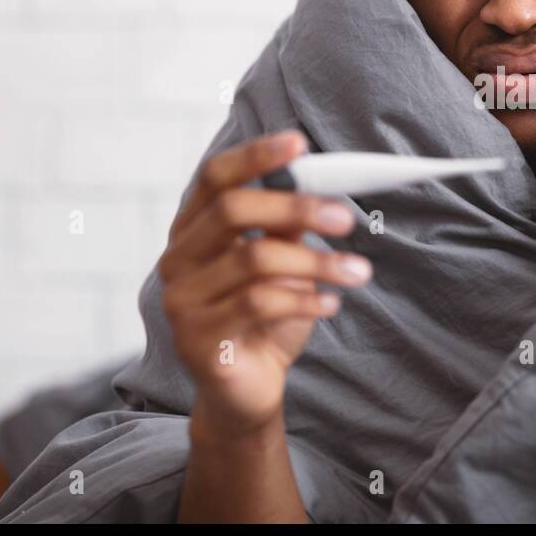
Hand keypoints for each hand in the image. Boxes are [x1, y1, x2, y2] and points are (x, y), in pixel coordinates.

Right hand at [158, 131, 372, 439]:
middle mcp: (178, 260)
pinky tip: (331, 303)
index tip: (299, 142)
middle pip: (232, 211)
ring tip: (358, 272)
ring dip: (317, 263)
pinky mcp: (199, 340)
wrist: (244, 393)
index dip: (255, 156)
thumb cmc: (264, 319)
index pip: (214, 178)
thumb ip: (287, 227)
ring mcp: (182, 301)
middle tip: (345, 218)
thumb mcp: (281, 264)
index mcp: (192, 231)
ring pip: (254, 260)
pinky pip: (259, 305)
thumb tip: (319, 185)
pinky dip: (305, 300)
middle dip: (296, 208)